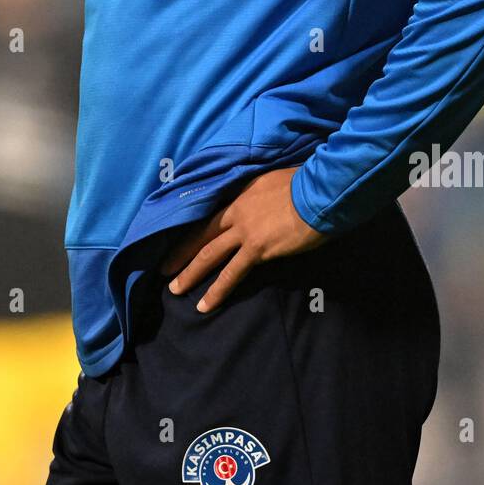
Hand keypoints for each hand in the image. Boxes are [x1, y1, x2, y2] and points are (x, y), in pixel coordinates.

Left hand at [158, 165, 324, 313]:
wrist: (320, 192)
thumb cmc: (306, 183)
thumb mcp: (276, 179)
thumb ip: (263, 193)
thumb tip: (264, 200)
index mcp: (241, 193)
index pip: (211, 214)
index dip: (194, 229)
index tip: (181, 241)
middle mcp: (236, 211)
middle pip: (201, 233)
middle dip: (180, 252)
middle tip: (163, 268)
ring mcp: (244, 230)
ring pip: (209, 254)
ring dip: (189, 273)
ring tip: (174, 289)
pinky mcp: (257, 248)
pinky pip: (231, 273)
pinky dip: (217, 290)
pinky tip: (205, 305)